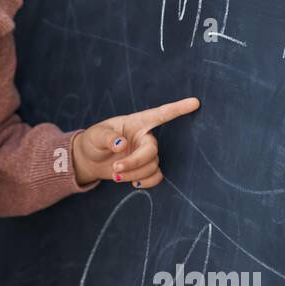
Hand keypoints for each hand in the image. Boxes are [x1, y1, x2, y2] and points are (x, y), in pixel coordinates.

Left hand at [72, 97, 200, 187]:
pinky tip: (132, 183)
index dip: (177, 108)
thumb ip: (107, 138)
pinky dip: (145, 182)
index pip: (159, 114)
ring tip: (114, 174)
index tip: (195, 102)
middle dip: (135, 162)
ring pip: (152, 166)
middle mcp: (144, 137)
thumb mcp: (95, 135)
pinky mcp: (145, 168)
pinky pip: (156, 176)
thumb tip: (121, 144)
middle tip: (115, 169)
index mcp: (135, 123)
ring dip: (133, 174)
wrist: (89, 159)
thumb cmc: (93, 141)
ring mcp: (146, 154)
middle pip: (152, 150)